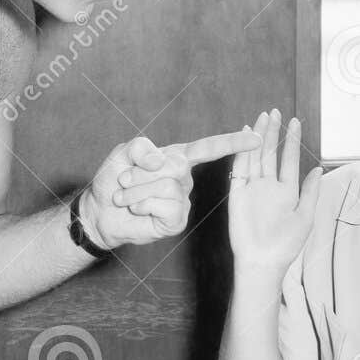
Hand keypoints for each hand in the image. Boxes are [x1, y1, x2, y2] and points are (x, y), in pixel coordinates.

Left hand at [81, 129, 260, 249]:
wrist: (101, 212)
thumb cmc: (114, 181)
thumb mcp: (123, 154)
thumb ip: (141, 147)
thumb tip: (163, 160)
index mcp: (178, 157)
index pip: (209, 148)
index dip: (233, 143)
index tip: (257, 139)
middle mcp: (184, 179)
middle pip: (175, 166)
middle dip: (142, 173)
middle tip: (124, 181)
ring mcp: (182, 201)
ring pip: (167, 186)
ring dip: (137, 191)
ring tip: (126, 198)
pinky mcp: (176, 220)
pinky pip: (165, 206)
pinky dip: (143, 204)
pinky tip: (138, 210)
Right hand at [228, 109, 323, 275]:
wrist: (262, 262)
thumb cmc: (285, 245)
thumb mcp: (305, 217)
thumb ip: (311, 192)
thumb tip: (318, 169)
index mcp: (287, 192)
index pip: (289, 160)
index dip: (291, 141)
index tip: (295, 122)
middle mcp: (269, 187)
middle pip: (270, 153)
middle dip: (273, 132)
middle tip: (275, 112)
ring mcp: (253, 189)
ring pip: (255, 157)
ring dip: (258, 137)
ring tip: (262, 117)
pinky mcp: (238, 194)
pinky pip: (239, 169)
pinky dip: (242, 152)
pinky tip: (245, 136)